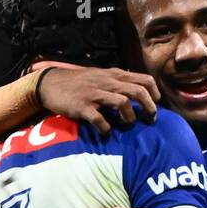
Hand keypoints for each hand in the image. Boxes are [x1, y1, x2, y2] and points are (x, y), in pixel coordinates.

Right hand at [39, 66, 159, 133]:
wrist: (50, 83)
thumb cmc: (78, 82)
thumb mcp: (101, 75)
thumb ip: (118, 81)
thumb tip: (138, 90)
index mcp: (114, 75)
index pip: (144, 79)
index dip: (154, 93)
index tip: (155, 105)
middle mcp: (107, 82)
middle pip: (138, 91)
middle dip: (149, 107)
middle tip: (150, 119)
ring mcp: (94, 94)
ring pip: (123, 102)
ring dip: (130, 117)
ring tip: (128, 125)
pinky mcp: (82, 106)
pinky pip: (99, 119)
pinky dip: (106, 128)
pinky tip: (107, 132)